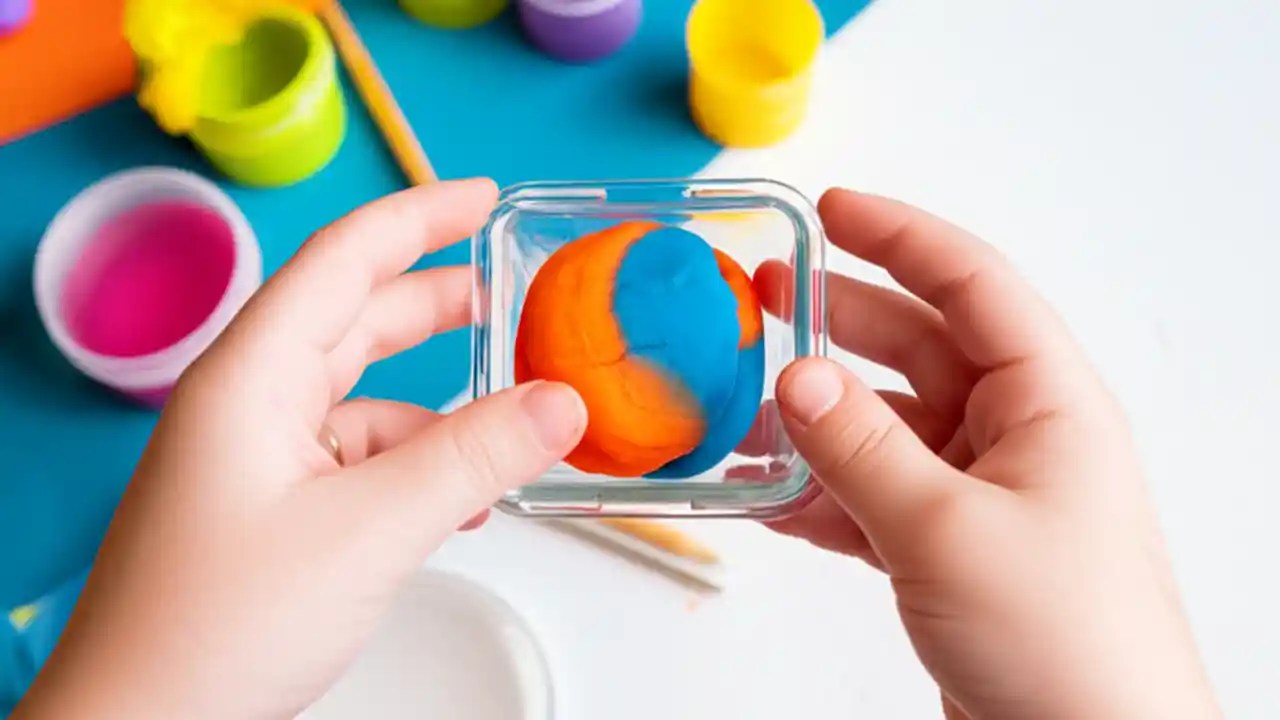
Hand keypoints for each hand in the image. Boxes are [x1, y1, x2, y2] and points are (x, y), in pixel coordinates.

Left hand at [13, 179, 586, 719]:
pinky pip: (358, 461)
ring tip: (512, 425)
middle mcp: (250, 403)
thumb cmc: (214, 631)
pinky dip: (416, 467)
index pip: (343, 259)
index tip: (484, 198)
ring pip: (364, 399)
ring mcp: (258, 459)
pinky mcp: (271, 510)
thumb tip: (562, 402)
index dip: (419, 218)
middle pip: (355, 318)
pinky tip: (460, 504)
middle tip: (513, 289)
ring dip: (438, 408)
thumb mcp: (369, 532)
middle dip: (437, 302)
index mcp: (252, 376)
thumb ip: (472, 459)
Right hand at [755, 189, 1218, 718]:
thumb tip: (794, 379)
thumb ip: (861, 447)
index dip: (899, 236)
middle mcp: (1015, 436)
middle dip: (836, 321)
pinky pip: (870, 493)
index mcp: (1046, 402)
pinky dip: (817, 491)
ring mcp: (978, 493)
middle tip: (760, 297)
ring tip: (741, 407)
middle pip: (915, 346)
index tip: (829, 210)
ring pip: (882, 425)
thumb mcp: (946, 530)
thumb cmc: (1067, 644)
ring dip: (814, 418)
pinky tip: (765, 495)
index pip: (971, 284)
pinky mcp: (946, 548)